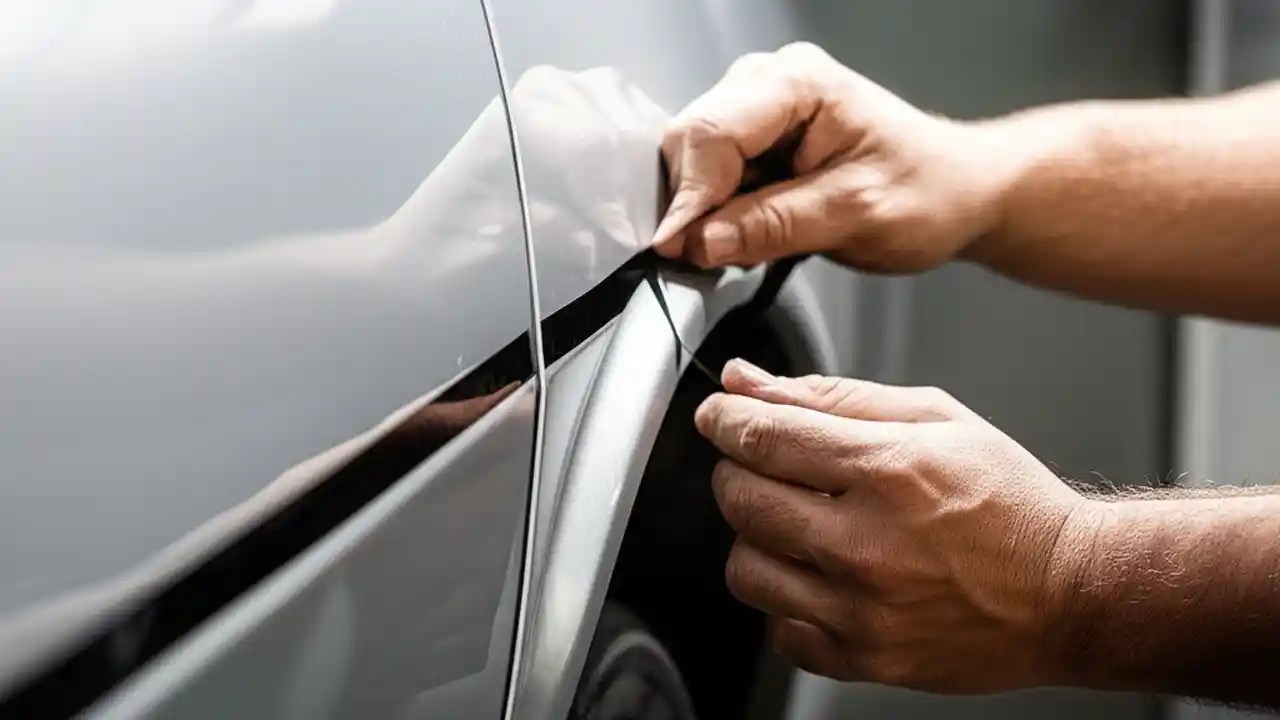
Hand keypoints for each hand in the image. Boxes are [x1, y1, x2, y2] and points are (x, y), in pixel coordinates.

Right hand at [654, 42, 1008, 272]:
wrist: (956, 193)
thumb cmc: (928, 190)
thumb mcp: (853, 215)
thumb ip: (773, 226)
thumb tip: (703, 240)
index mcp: (797, 82)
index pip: (711, 132)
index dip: (691, 196)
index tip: (678, 247)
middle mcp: (769, 83)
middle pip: (689, 142)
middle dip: (695, 205)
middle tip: (716, 254)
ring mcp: (757, 109)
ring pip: (692, 163)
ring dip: (707, 212)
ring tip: (752, 242)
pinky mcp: (754, 140)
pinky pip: (710, 177)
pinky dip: (719, 213)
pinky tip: (750, 231)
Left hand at [694, 359, 1099, 691]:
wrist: (1070, 593)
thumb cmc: (1008, 501)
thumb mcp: (933, 419)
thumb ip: (833, 396)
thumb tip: (751, 382)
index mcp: (889, 471)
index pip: (762, 436)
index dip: (724, 418)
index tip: (720, 415)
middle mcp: (867, 546)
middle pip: (740, 499)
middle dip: (738, 471)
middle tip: (766, 466)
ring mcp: (862, 611)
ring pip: (745, 568)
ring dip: (756, 537)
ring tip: (797, 525)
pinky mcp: (864, 660)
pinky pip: (778, 629)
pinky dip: (786, 600)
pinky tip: (821, 577)